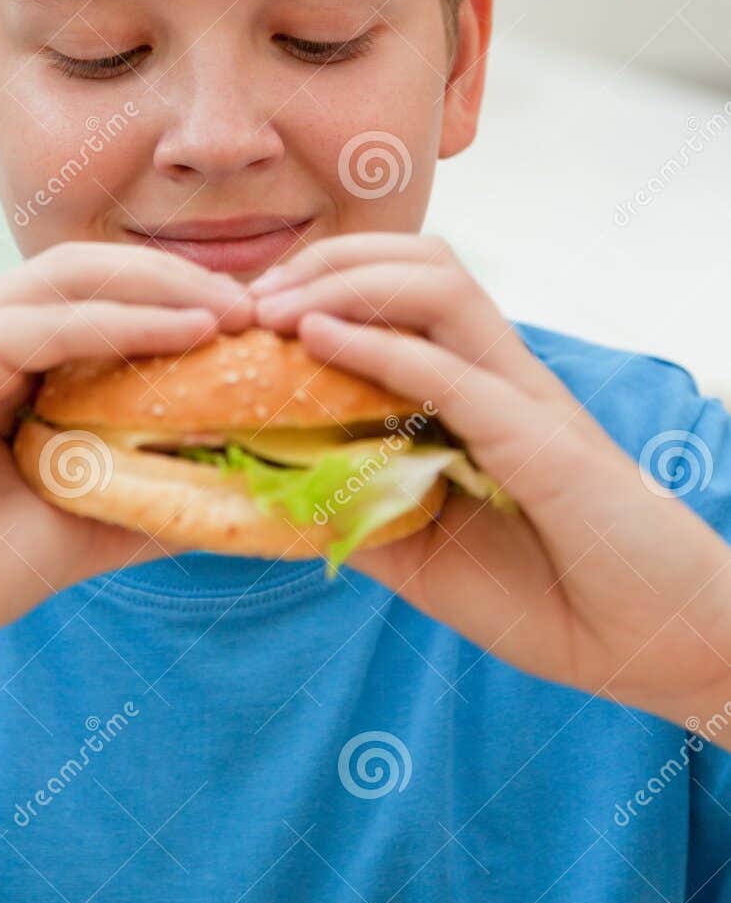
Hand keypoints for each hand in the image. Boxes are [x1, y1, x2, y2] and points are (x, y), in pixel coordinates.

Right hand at [0, 243, 253, 706]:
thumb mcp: (81, 529)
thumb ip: (148, 499)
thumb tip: (238, 497)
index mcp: (10, 369)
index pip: (108, 309)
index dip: (185, 308)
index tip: (261, 334)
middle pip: (99, 277)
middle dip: (186, 284)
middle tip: (262, 311)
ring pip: (75, 279)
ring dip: (166, 288)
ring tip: (238, 312)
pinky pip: (45, 321)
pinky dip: (123, 320)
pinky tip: (188, 332)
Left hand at [252, 233, 730, 732]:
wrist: (655, 641)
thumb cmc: (553, 597)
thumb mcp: (426, 554)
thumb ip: (361, 513)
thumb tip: (273, 500)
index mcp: (477, 391)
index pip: (402, 291)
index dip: (321, 282)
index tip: (248, 316)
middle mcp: (501, 376)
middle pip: (417, 261)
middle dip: (323, 261)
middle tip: (248, 302)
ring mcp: (523, 399)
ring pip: (439, 286)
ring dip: (345, 283)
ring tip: (273, 311)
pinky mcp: (540, 440)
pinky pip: (452, 373)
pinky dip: (381, 347)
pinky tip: (318, 338)